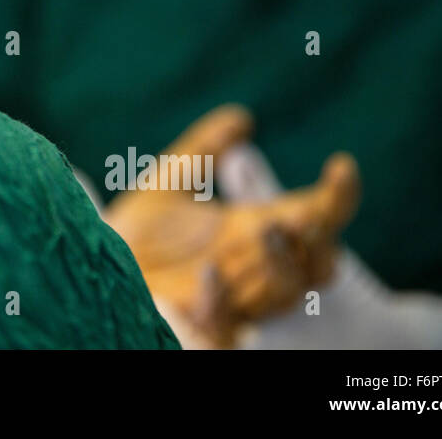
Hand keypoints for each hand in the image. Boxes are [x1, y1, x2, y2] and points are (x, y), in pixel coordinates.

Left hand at [103, 104, 358, 347]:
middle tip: (306, 211)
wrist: (99, 269)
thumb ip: (203, 150)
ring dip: (280, 264)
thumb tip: (242, 117)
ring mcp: (233, 300)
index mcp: (255, 231)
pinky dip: (220, 299)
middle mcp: (253, 268)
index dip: (337, 198)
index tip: (341, 166)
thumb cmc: (140, 232)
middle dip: (317, 238)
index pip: (316, 219)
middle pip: (316, 266)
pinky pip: (223, 325)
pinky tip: (210, 272)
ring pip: (283, 294)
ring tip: (267, 228)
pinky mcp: (202, 325)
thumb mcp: (170, 182)